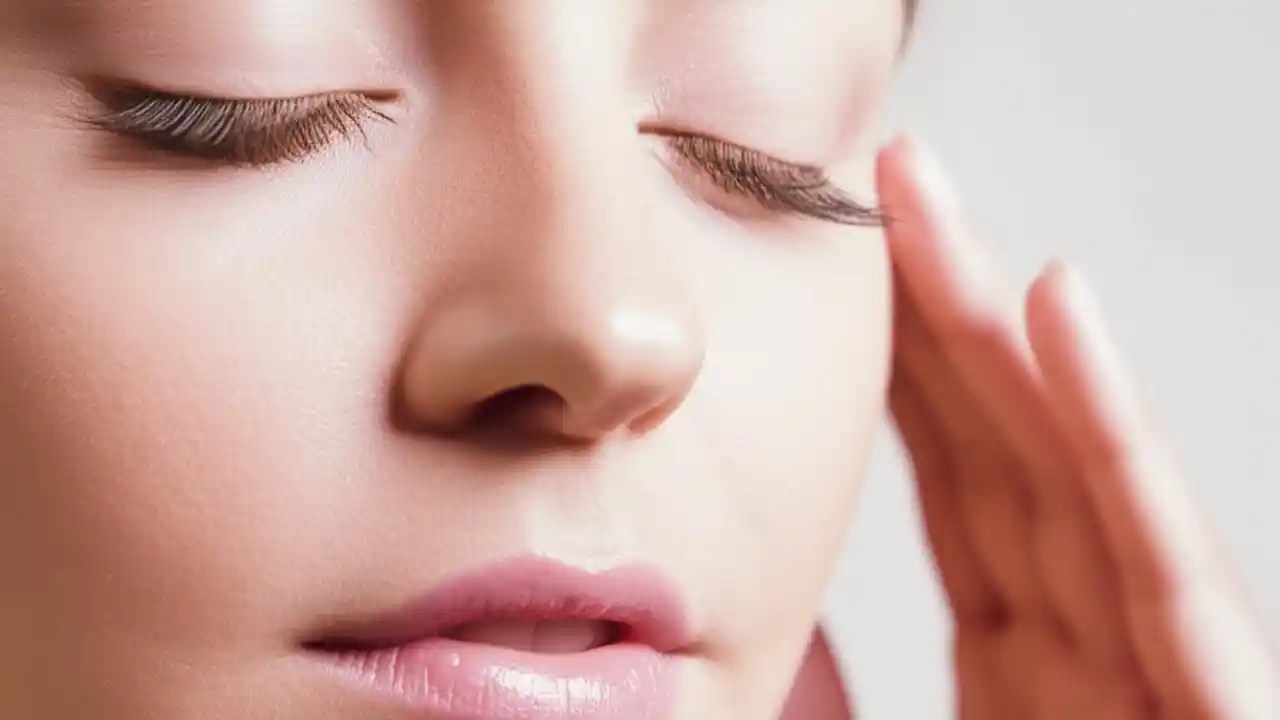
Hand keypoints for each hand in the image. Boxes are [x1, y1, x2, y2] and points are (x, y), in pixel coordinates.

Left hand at [877, 135, 1279, 718]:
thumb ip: (850, 701)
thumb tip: (765, 639)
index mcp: (1029, 664)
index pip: (962, 485)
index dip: (910, 373)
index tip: (845, 274)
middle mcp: (1093, 643)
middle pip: (1010, 450)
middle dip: (946, 308)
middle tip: (883, 184)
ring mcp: (1158, 666)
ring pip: (1074, 468)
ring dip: (1005, 324)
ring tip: (936, 209)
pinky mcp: (1217, 701)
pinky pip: (1159, 554)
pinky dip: (1113, 431)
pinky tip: (1059, 316)